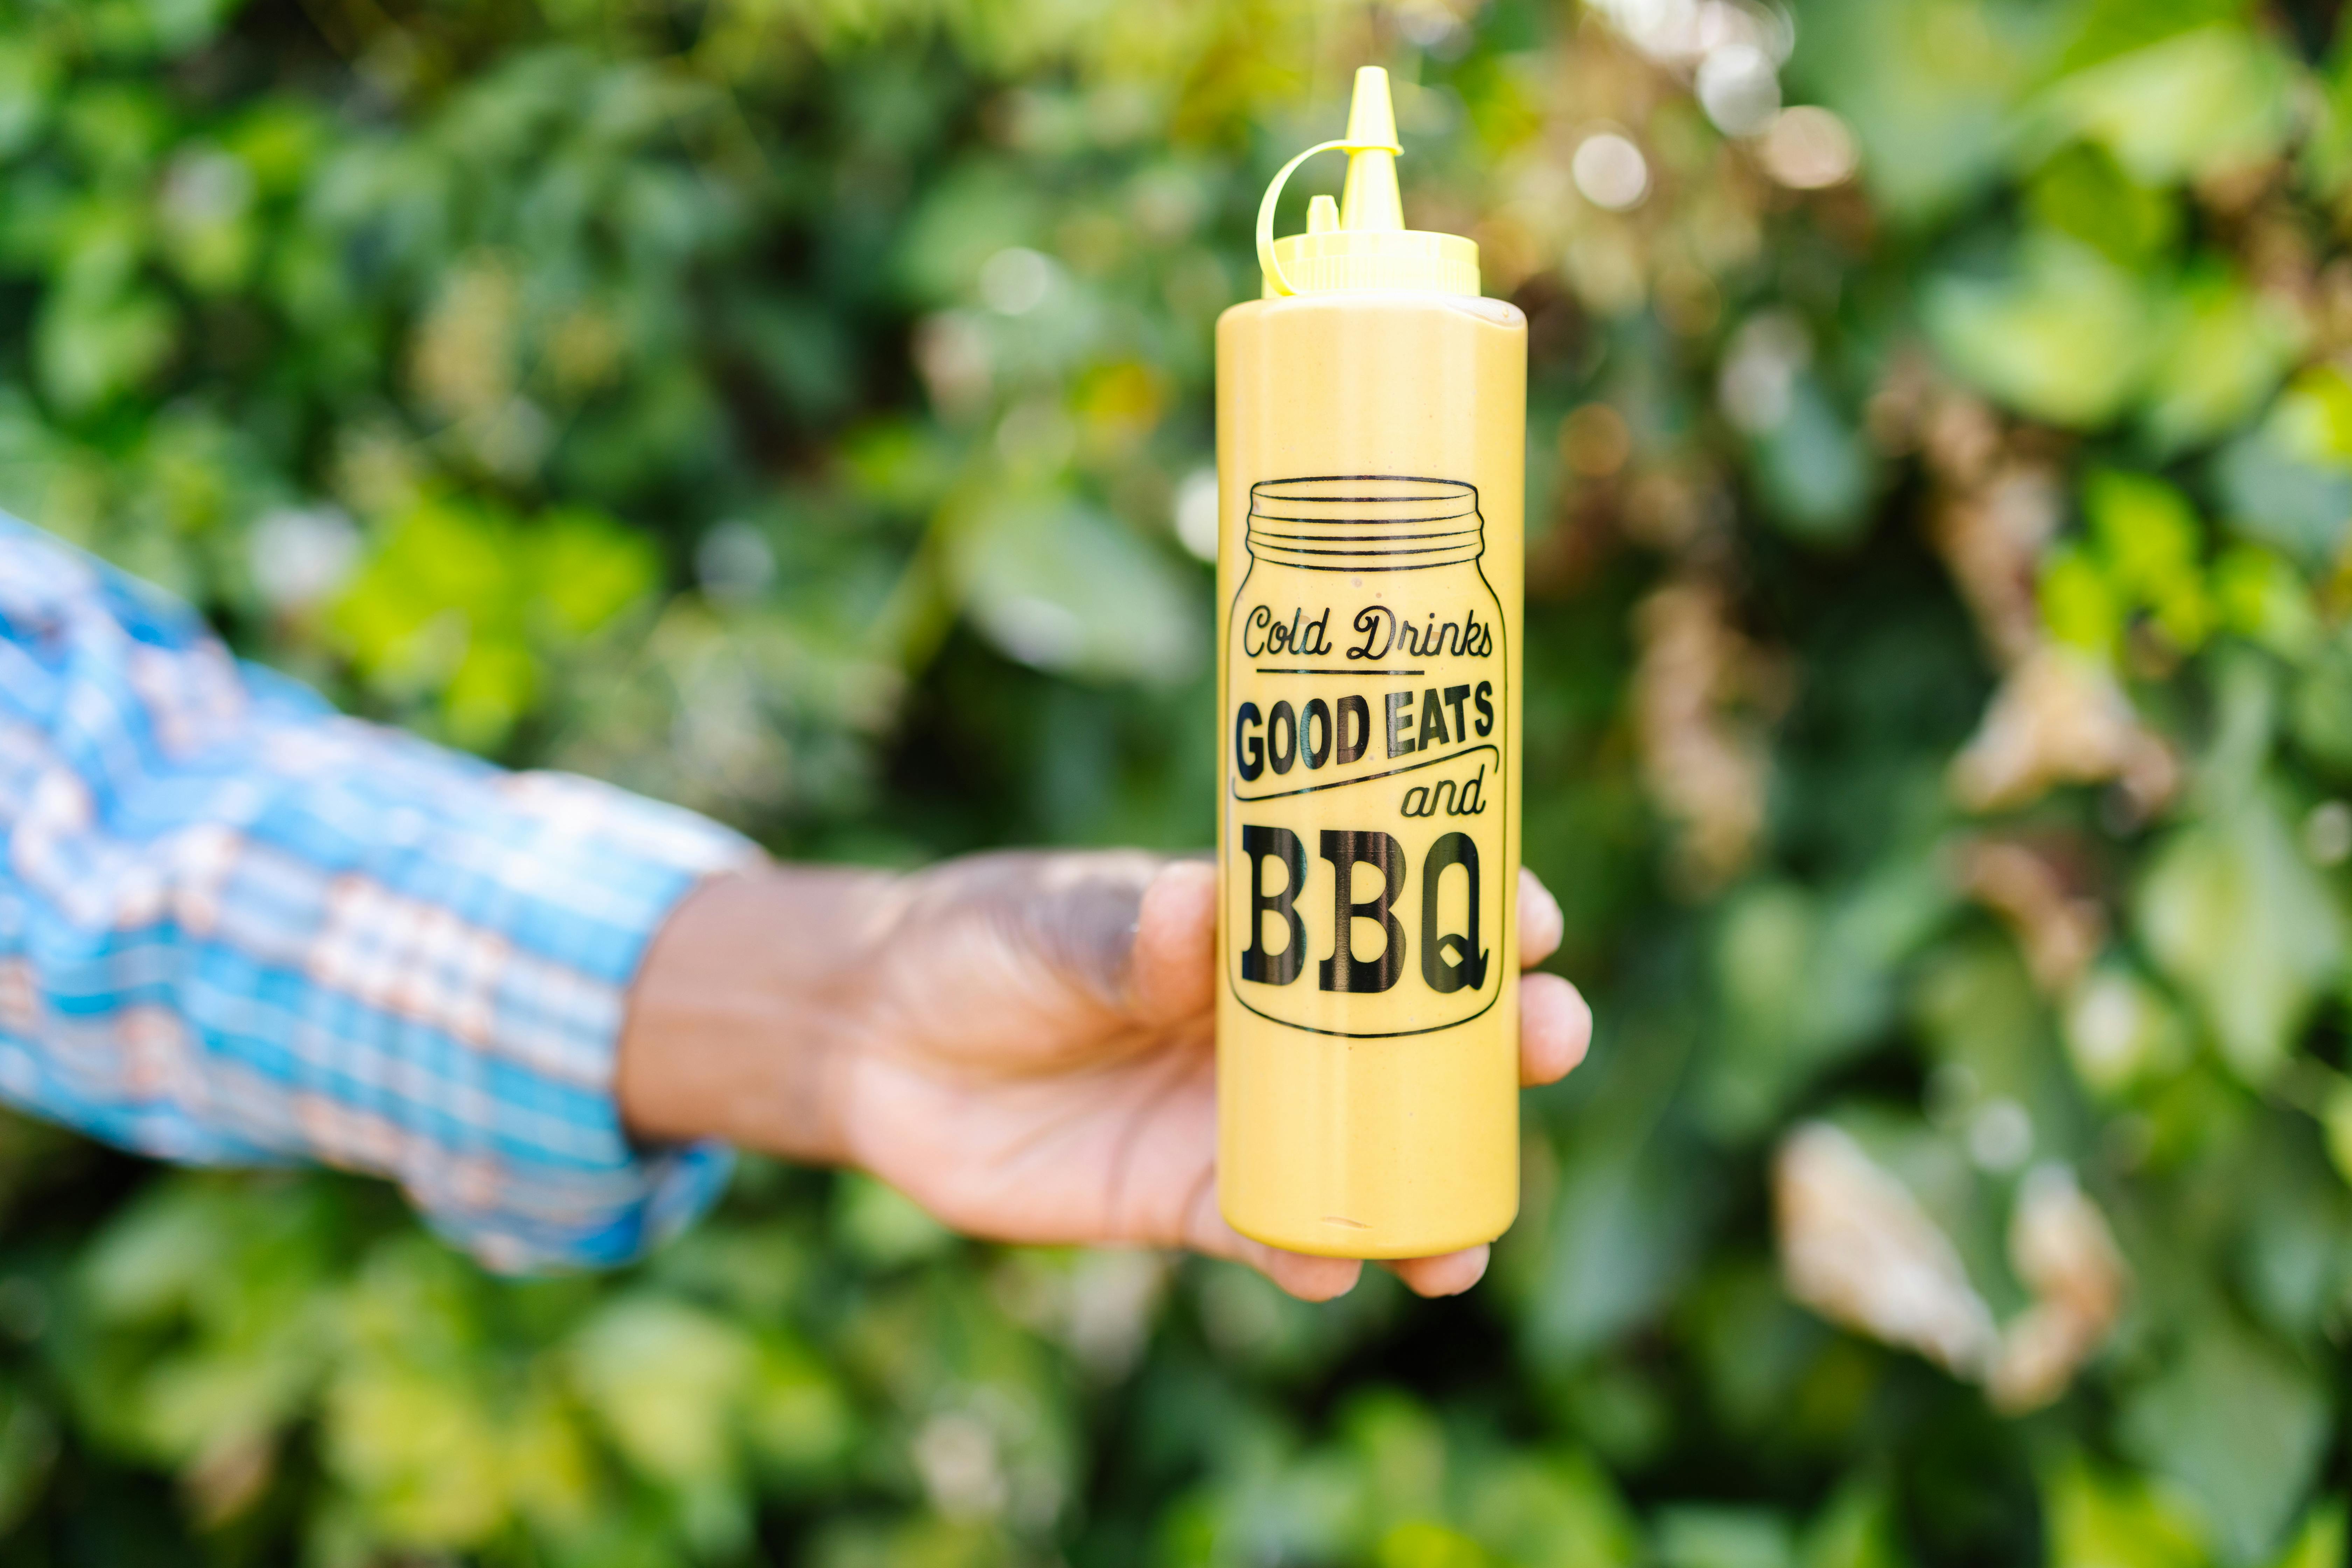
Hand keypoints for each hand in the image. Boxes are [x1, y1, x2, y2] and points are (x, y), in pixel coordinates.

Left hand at [618, 851, 1591, 1299]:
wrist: (880, 1043)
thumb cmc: (979, 942)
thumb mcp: (1048, 917)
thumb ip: (1124, 928)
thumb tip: (1205, 904)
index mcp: (1265, 930)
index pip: (1399, 916)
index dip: (1477, 915)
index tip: (1533, 916)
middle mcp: (1276, 1028)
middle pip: (1420, 1044)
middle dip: (1498, 1049)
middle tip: (1552, 1041)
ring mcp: (1241, 1118)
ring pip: (1372, 1159)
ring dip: (1432, 1194)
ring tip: (1465, 1236)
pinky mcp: (1189, 1198)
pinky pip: (1273, 1233)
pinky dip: (1310, 1253)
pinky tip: (1332, 1269)